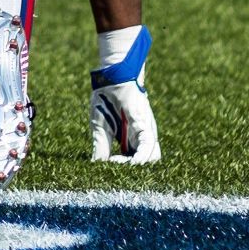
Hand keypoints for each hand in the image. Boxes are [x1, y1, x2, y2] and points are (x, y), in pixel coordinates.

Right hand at [90, 27, 160, 164]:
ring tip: (117, 165)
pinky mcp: (145, 123)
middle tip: (116, 172)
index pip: (133, 162)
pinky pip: (147, 145)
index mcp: (131, 138)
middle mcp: (141, 136)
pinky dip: (139, 158)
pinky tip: (128, 162)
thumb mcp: (99, 127)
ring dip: (137, 167)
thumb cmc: (106, 98)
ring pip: (151, 157)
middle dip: (134, 173)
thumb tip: (97, 168)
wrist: (111, 76)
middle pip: (146, 163)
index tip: (107, 170)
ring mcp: (146, 130)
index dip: (122, 171)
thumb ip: (100, 147)